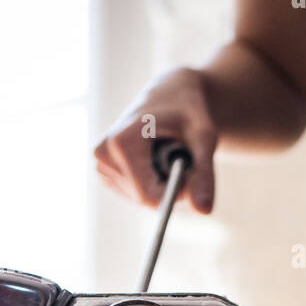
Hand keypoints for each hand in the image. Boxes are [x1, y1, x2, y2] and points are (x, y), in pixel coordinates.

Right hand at [93, 67, 217, 213]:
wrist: (171, 94)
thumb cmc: (189, 112)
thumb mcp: (204, 139)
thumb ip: (204, 174)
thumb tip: (204, 212)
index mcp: (119, 143)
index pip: (148, 196)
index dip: (177, 193)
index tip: (194, 174)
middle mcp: (103, 154)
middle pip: (145, 199)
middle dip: (170, 187)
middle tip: (183, 158)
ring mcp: (100, 164)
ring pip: (142, 199)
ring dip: (163, 184)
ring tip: (167, 152)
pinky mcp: (104, 171)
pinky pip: (138, 195)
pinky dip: (154, 183)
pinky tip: (155, 158)